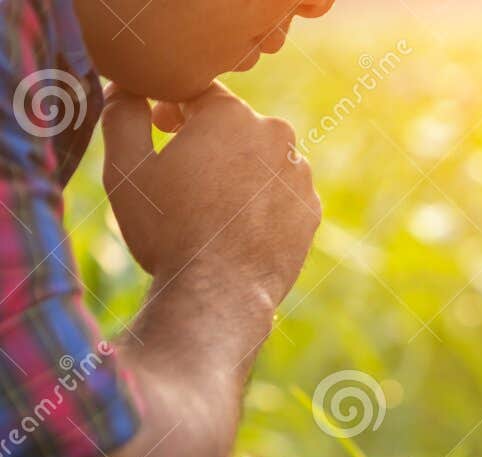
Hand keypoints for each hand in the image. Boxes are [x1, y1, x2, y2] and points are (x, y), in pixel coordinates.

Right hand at [101, 82, 318, 309]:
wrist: (220, 293)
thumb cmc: (168, 229)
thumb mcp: (125, 168)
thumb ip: (122, 114)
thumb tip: (125, 89)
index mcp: (231, 115)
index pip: (198, 92)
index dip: (174, 105)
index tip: (161, 125)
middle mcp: (276, 137)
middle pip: (236, 125)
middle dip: (209, 137)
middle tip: (185, 166)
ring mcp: (300, 176)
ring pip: (261, 159)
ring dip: (238, 169)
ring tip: (212, 202)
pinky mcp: (311, 211)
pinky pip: (281, 193)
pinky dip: (261, 200)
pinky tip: (238, 224)